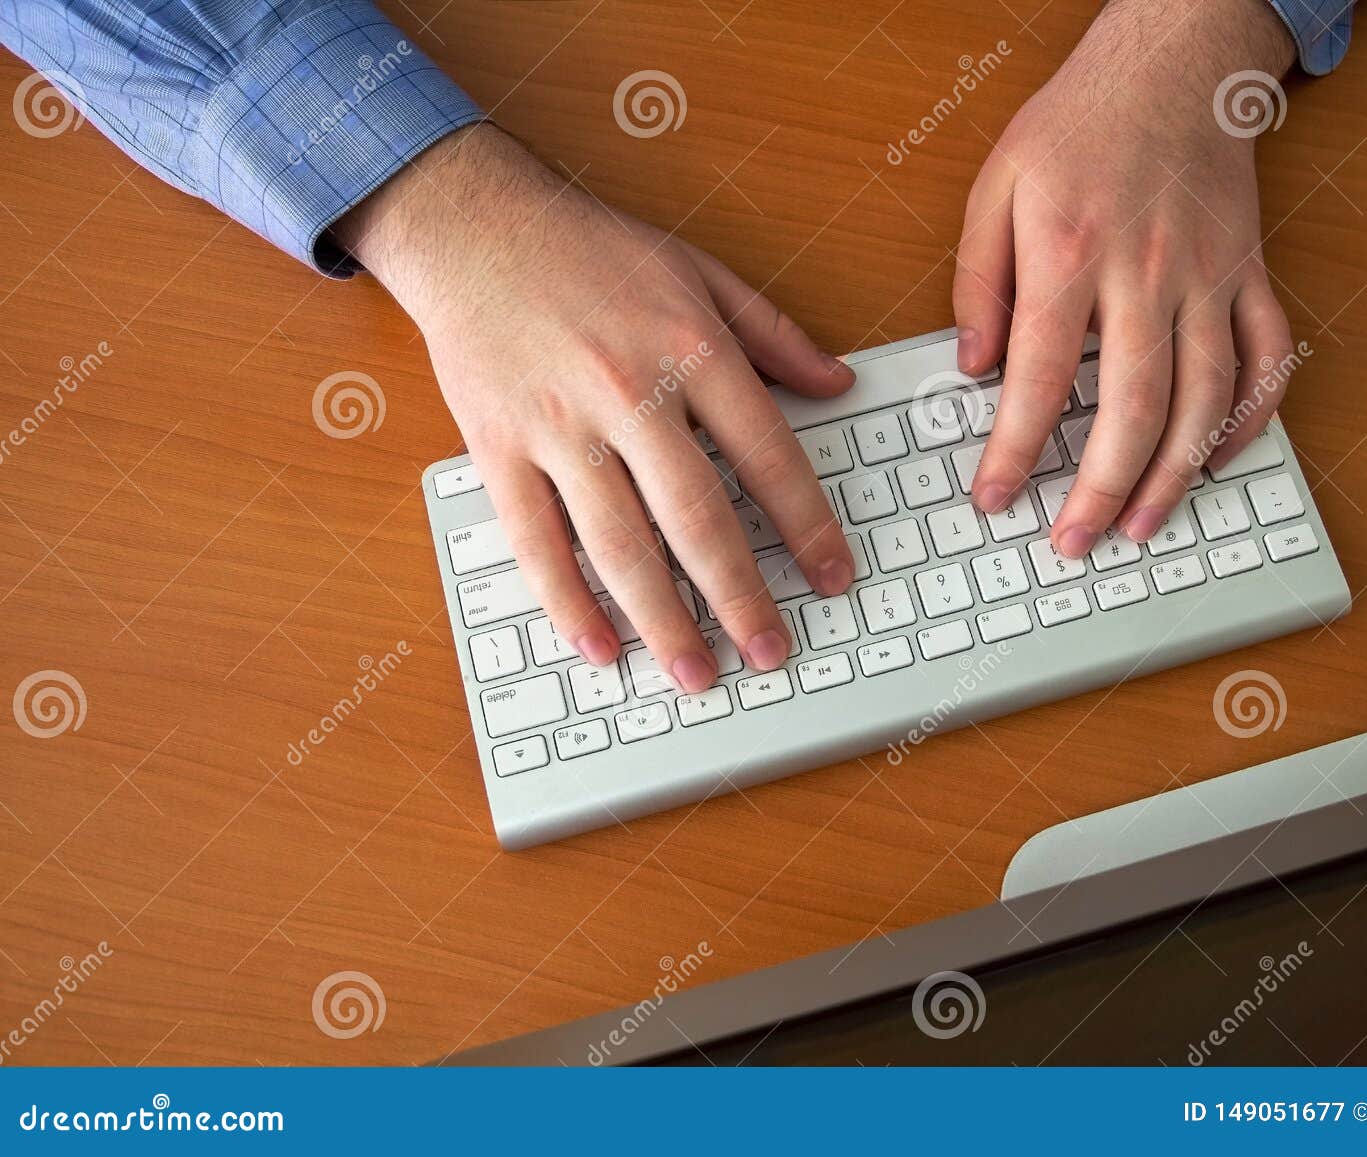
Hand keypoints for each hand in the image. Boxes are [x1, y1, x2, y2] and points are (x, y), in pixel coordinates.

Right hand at [335, 126, 856, 691]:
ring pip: (619, 544)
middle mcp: (628, 390)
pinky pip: (535, 540)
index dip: (807, 525)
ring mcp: (557, 424)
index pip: (767, 455)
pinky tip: (600, 647)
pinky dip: (565, 602)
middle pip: (696, 518)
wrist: (474, 224)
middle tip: (771, 651)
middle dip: (739, 598)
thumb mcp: (699, 270)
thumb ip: (774, 333)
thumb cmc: (591, 251)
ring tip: (697, 674)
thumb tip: (841, 384)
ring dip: (661, 621)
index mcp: (690, 348)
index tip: (833, 576)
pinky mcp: (498, 447)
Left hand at [954, 0, 1298, 556]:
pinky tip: (1217, 459)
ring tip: (1141, 526)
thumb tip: (973, 369)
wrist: (1174, 61)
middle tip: (1073, 542)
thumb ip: (977, 283)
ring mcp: (1210, 278)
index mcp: (1073, 256)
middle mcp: (1147, 275)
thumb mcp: (995, 188)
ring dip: (1175, 474)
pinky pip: (1266, 358)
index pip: (1040, 381)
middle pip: (1131, 409)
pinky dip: (1250, 417)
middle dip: (1099, 489)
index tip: (994, 499)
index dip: (1013, 452)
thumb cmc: (1078, 125)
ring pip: (1204, 398)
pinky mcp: (1250, 274)